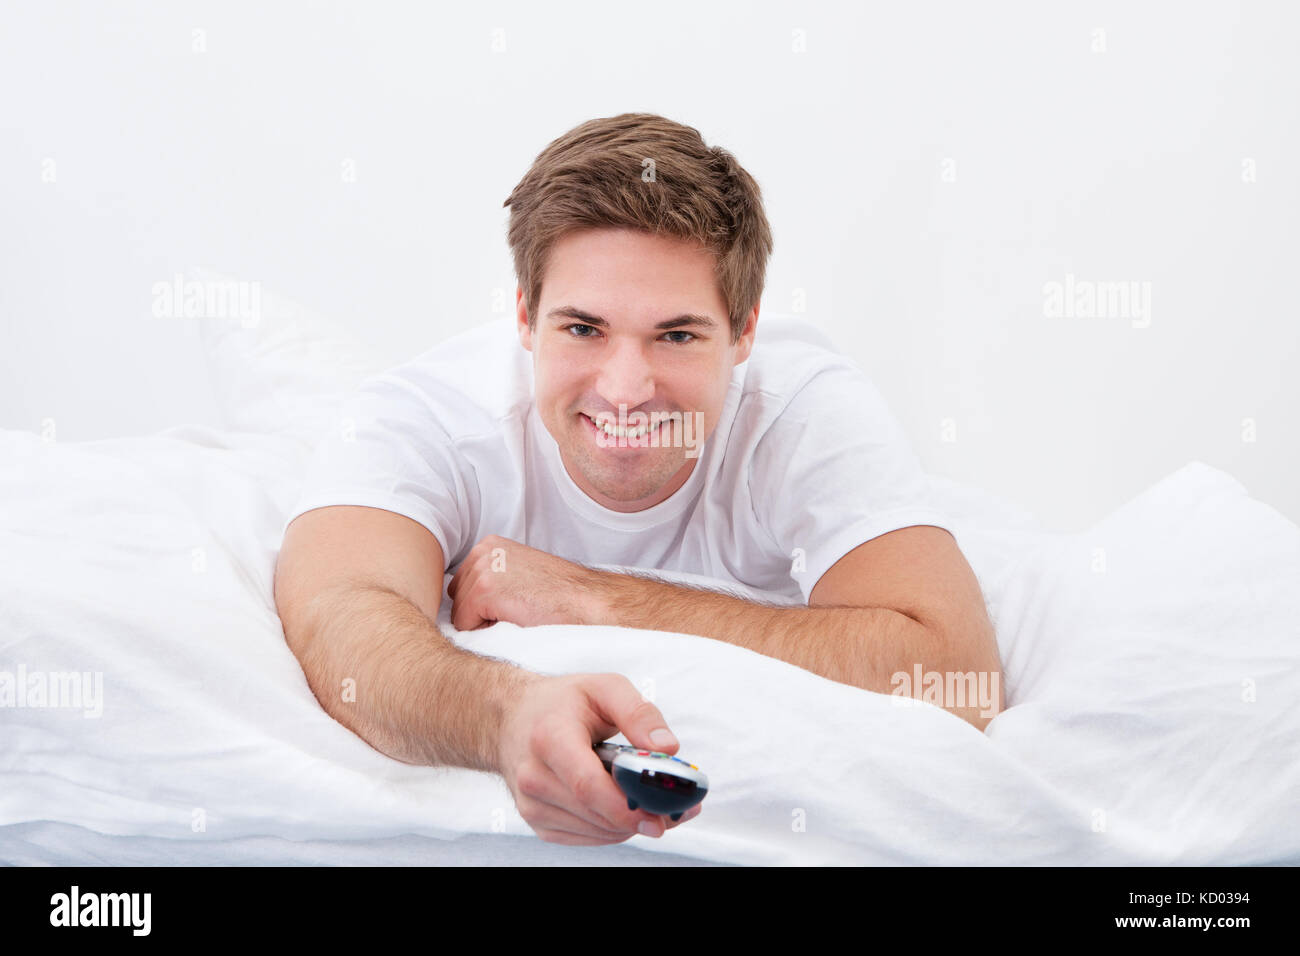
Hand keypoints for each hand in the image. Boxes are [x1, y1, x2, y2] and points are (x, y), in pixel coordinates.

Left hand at [447, 534, 602, 630]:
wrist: (588, 604)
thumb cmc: (560, 597)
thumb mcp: (521, 573)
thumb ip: (493, 576)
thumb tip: (460, 603)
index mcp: (489, 545)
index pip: (463, 586)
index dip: (485, 606)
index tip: (514, 602)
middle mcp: (482, 551)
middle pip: (457, 600)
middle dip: (481, 614)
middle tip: (518, 610)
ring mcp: (481, 570)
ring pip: (460, 616)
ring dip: (485, 624)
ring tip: (519, 614)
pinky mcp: (483, 591)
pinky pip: (466, 628)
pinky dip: (487, 634)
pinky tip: (516, 620)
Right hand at [496, 672, 703, 845]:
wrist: (510, 718)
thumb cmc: (561, 703)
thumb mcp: (603, 688)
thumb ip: (639, 713)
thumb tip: (668, 749)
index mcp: (549, 737)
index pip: (587, 784)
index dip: (626, 806)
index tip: (661, 814)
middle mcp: (534, 776)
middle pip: (595, 813)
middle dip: (641, 816)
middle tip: (678, 810)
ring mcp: (532, 804)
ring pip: (596, 831)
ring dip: (631, 825)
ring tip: (658, 805)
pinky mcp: (537, 822)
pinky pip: (587, 837)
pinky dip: (614, 829)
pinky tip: (627, 810)